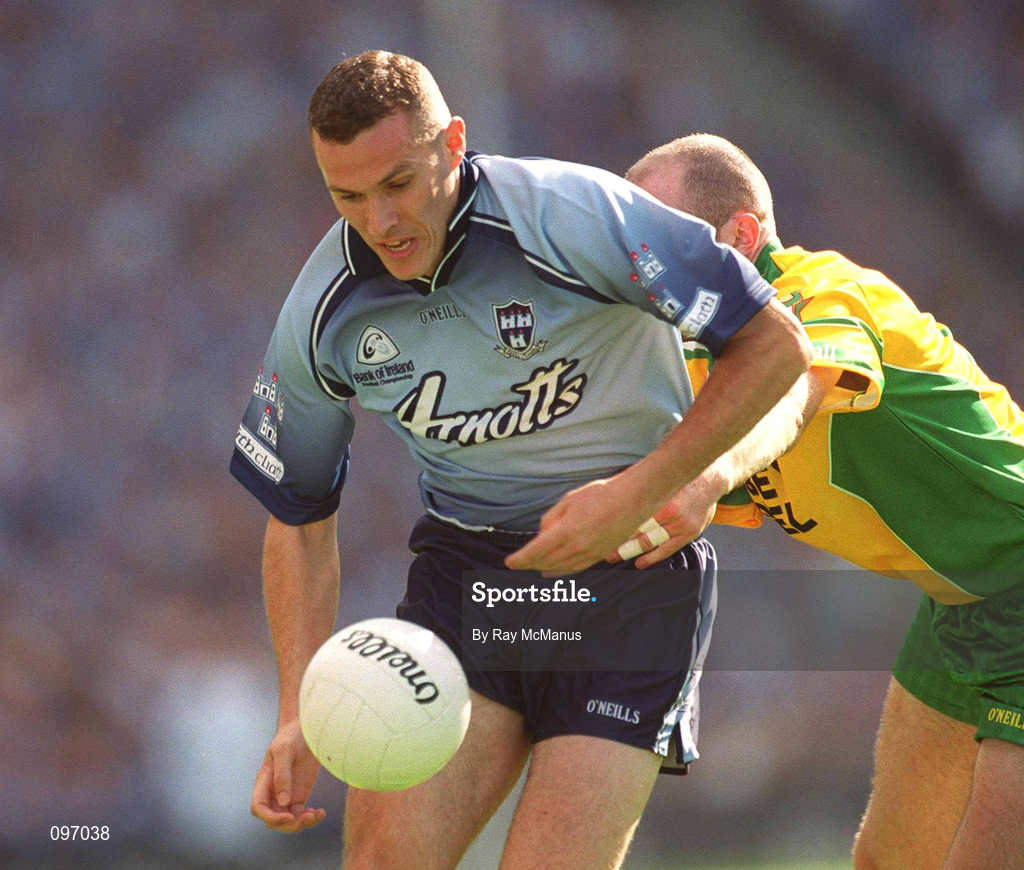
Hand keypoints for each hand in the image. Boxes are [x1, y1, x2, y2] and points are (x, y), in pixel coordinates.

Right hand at [251, 718, 326, 832]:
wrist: (309, 728)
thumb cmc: (291, 736)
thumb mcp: (284, 750)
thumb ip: (282, 775)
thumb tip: (283, 802)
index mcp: (264, 781)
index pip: (258, 807)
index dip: (270, 817)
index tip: (288, 817)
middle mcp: (273, 791)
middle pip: (273, 818)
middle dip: (288, 824)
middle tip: (306, 818)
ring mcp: (287, 794)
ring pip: (288, 820)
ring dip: (300, 823)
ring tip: (316, 815)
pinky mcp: (300, 794)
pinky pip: (301, 814)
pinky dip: (309, 817)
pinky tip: (320, 812)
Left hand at [505, 476, 657, 575]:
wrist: (633, 499)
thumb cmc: (602, 494)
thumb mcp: (569, 500)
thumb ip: (551, 518)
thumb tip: (542, 533)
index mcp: (567, 531)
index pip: (536, 551)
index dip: (520, 559)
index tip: (509, 563)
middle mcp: (578, 547)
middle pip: (546, 562)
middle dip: (529, 564)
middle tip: (518, 564)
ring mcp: (591, 554)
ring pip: (561, 568)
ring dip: (544, 569)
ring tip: (534, 568)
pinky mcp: (601, 556)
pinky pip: (577, 568)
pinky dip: (563, 571)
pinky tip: (556, 570)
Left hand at [607, 479, 716, 568]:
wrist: (711, 479)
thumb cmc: (679, 476)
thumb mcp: (659, 476)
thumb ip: (639, 486)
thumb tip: (613, 492)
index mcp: (661, 496)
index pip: (633, 515)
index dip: (616, 525)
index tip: (601, 531)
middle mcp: (672, 512)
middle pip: (640, 530)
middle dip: (620, 540)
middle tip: (603, 548)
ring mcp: (683, 525)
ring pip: (652, 542)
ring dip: (631, 550)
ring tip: (614, 557)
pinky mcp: (690, 533)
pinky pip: (668, 549)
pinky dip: (653, 557)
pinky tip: (639, 563)